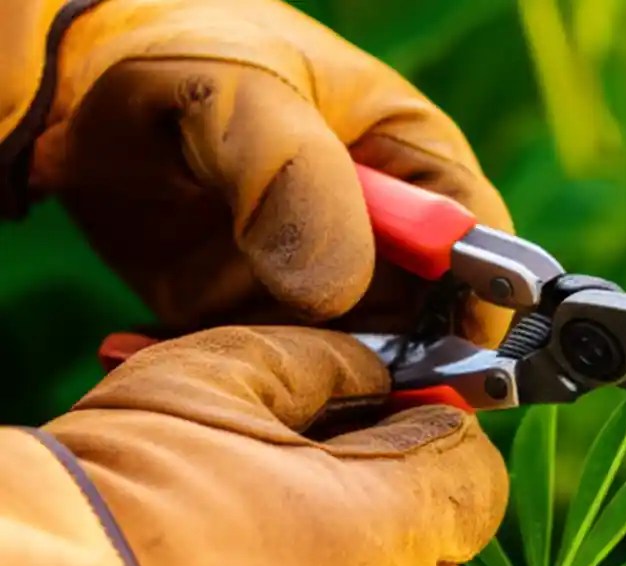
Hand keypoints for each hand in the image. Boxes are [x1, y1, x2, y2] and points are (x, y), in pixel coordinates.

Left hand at [28, 0, 512, 342]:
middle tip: (343, 385)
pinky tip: (195, 364)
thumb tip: (339, 294)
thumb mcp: (244, 95)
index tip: (458, 365)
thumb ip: (293, 180)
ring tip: (251, 361)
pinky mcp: (255, 314)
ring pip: (351, 359)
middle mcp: (379, 234)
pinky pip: (273, 368)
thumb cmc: (186, 49)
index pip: (481, 246)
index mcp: (415, 164)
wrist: (74, 75)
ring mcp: (317, 280)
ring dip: (314, 381)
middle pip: (426, 320)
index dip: (480, 307)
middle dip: (396, 364)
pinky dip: (244, 381)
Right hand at [41, 326, 507, 565]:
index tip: (392, 412)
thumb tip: (373, 373)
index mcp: (386, 534)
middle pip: (440, 545)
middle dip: (397, 497)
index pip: (478, 474)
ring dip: (352, 563)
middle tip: (314, 464)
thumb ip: (327, 365)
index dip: (437, 429)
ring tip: (255, 532)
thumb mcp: (219, 378)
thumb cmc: (110, 489)